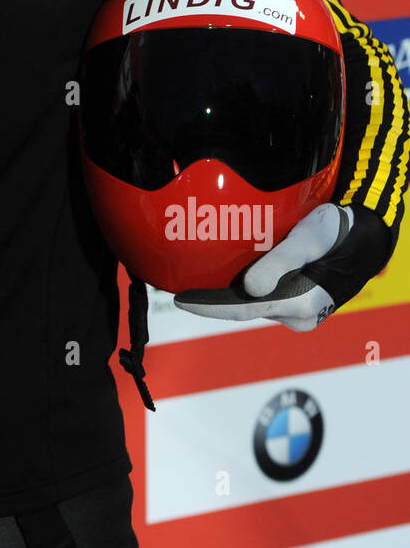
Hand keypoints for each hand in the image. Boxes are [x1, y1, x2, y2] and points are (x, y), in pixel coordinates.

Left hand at [174, 202, 393, 331]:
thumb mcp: (308, 240)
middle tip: (182, 287)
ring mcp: (299, 311)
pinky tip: (227, 278)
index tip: (181, 302)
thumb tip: (248, 289)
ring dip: (229, 293)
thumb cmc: (337, 232)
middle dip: (215, 300)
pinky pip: (264, 298)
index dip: (209, 307)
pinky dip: (245, 289)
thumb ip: (280, 263)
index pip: (243, 310)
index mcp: (300, 304)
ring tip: (198, 280)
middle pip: (246, 308)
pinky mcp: (298, 302)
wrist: (365, 235)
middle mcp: (298, 314)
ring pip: (254, 303)